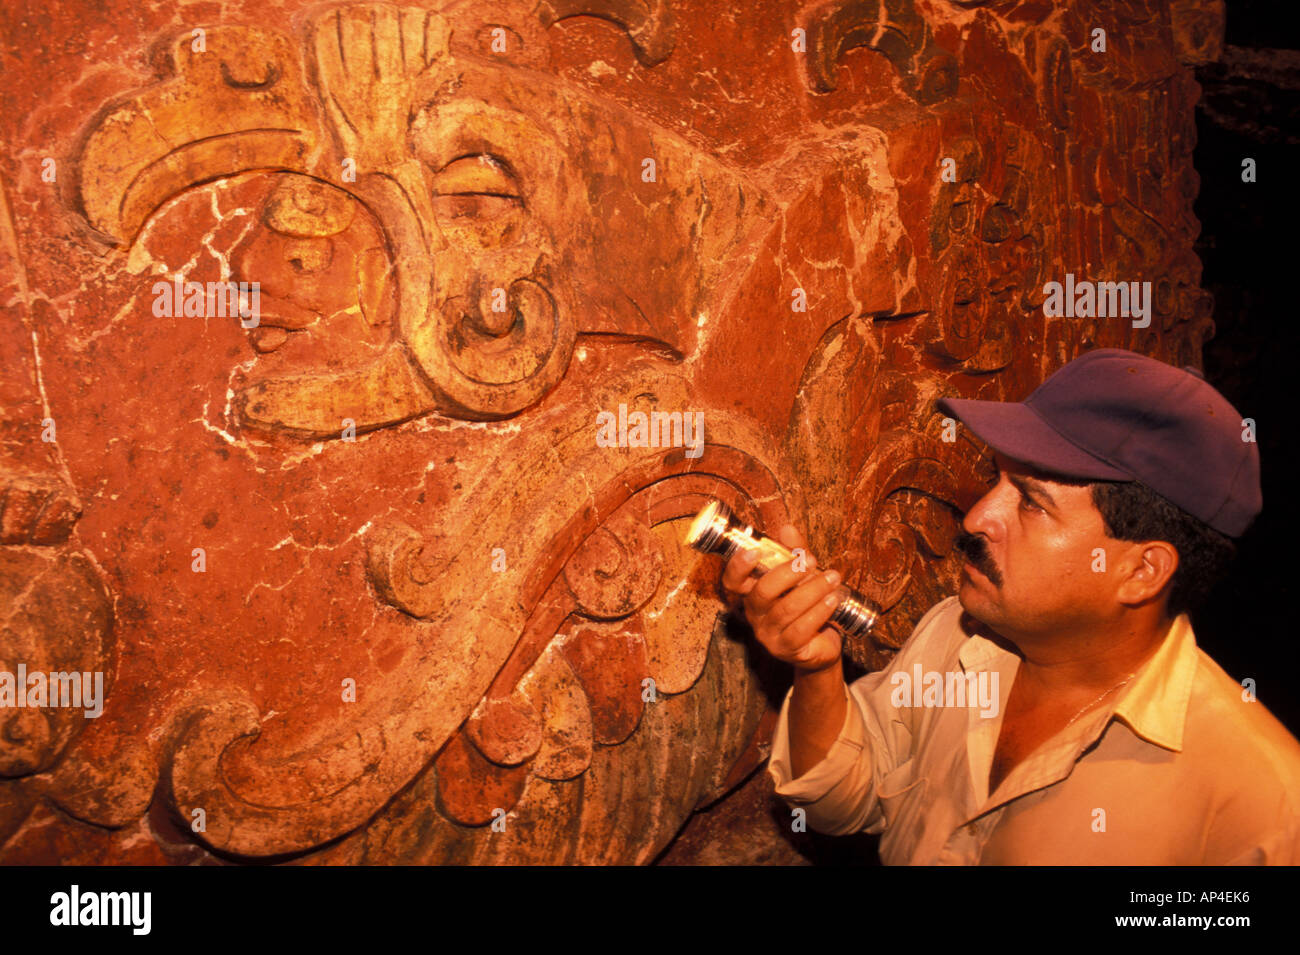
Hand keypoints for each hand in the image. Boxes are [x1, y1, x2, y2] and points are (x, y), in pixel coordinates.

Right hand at [720, 524, 843, 670]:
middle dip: (788, 573)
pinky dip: (819, 611)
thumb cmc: (807, 605)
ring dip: (813, 591)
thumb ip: (794, 554)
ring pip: (786, 609)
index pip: (732, 581)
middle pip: (762, 592)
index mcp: (752, 593)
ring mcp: (768, 634)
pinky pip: (801, 629)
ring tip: (833, 579)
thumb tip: (787, 528)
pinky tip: (832, 600)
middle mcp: (755, 614)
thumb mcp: (802, 576)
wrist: (822, 643)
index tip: (754, 551)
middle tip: (811, 562)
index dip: (738, 566)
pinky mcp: (787, 649)